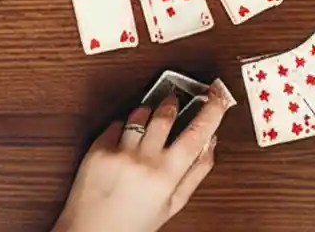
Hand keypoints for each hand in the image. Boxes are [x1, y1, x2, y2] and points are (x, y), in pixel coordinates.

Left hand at [52, 81, 235, 231]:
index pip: (197, 133)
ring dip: (147, 113)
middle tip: (175, 101)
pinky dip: (123, 128)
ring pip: (140, 113)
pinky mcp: (98, 149)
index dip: (211, 111)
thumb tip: (211, 142)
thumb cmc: (133, 223)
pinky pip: (116, 124)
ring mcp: (119, 152)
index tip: (217, 96)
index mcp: (166, 176)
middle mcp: (143, 160)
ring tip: (147, 126)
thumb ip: (195, 172)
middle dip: (173, 103)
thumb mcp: (172, 204)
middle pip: (165, 114)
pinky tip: (124, 144)